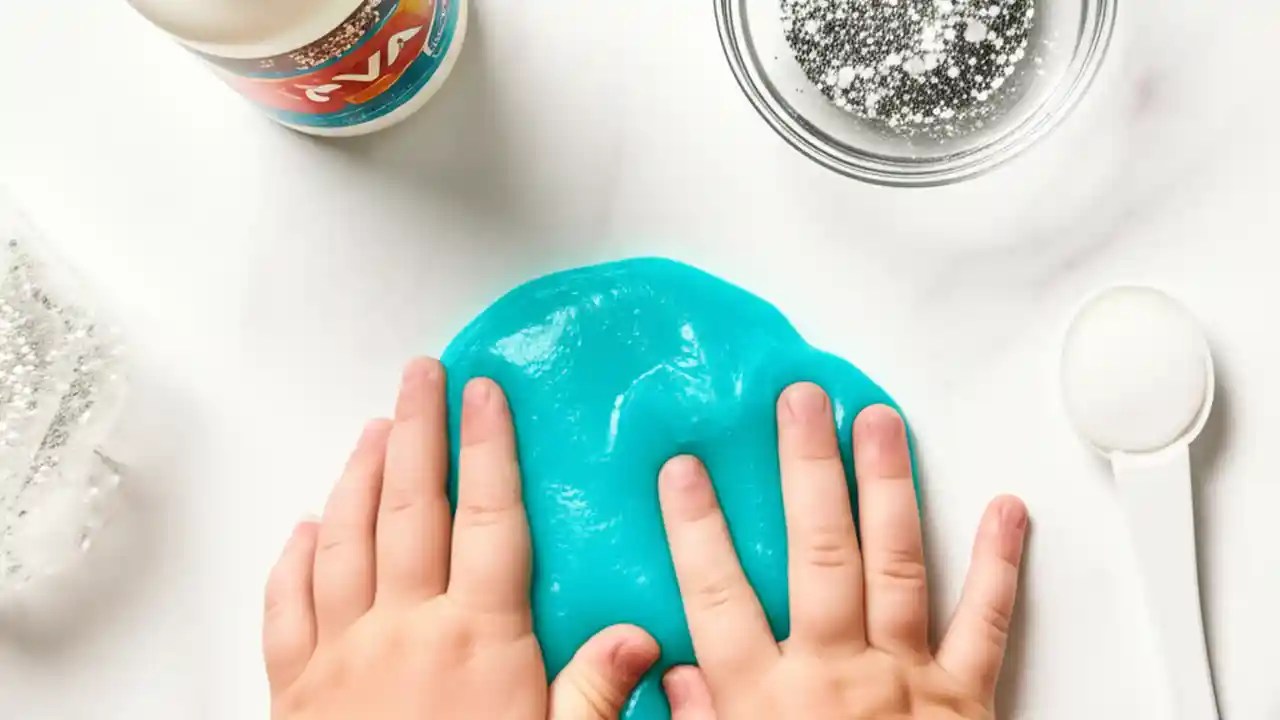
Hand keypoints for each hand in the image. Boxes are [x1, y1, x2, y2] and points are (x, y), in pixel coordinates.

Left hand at [264, 358, 659, 719]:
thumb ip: (595, 694)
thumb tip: (643, 634)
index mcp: (477, 638)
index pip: (488, 516)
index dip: (488, 446)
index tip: (485, 391)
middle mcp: (405, 628)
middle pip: (409, 505)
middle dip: (416, 428)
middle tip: (420, 373)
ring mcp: (341, 654)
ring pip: (344, 538)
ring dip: (357, 474)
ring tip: (371, 427)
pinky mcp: (294, 689)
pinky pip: (285, 606)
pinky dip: (293, 558)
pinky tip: (303, 527)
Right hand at [657, 383, 1027, 719]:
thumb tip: (668, 674)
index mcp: (767, 701)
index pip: (717, 594)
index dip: (696, 526)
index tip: (683, 469)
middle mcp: (837, 676)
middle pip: (816, 550)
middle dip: (807, 467)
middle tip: (801, 402)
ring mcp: (908, 680)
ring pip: (896, 562)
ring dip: (888, 484)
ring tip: (880, 420)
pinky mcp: (969, 700)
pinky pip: (990, 622)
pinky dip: (1003, 563)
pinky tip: (1006, 510)